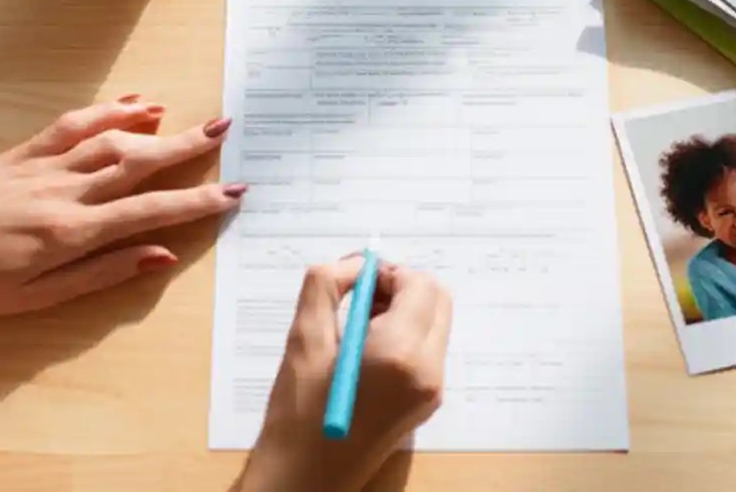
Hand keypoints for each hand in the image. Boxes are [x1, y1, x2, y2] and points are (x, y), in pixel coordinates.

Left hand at [0, 97, 246, 318]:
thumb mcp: (35, 298)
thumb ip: (101, 274)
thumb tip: (159, 257)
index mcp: (71, 232)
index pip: (150, 211)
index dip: (197, 202)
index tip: (235, 191)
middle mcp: (64, 191)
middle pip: (139, 161)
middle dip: (188, 146)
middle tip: (228, 129)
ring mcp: (43, 167)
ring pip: (111, 138)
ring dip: (157, 126)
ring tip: (193, 117)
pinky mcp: (22, 153)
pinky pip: (73, 125)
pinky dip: (108, 110)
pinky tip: (135, 102)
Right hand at [235, 257, 452, 491]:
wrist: (306, 477)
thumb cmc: (298, 412)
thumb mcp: (303, 337)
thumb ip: (328, 284)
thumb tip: (357, 264)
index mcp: (400, 352)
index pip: (419, 284)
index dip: (388, 272)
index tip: (355, 282)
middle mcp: (428, 370)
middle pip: (437, 300)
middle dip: (402, 288)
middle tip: (359, 298)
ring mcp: (433, 389)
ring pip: (435, 323)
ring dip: (404, 310)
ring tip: (358, 325)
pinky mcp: (428, 402)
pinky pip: (429, 350)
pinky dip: (406, 335)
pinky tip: (366, 351)